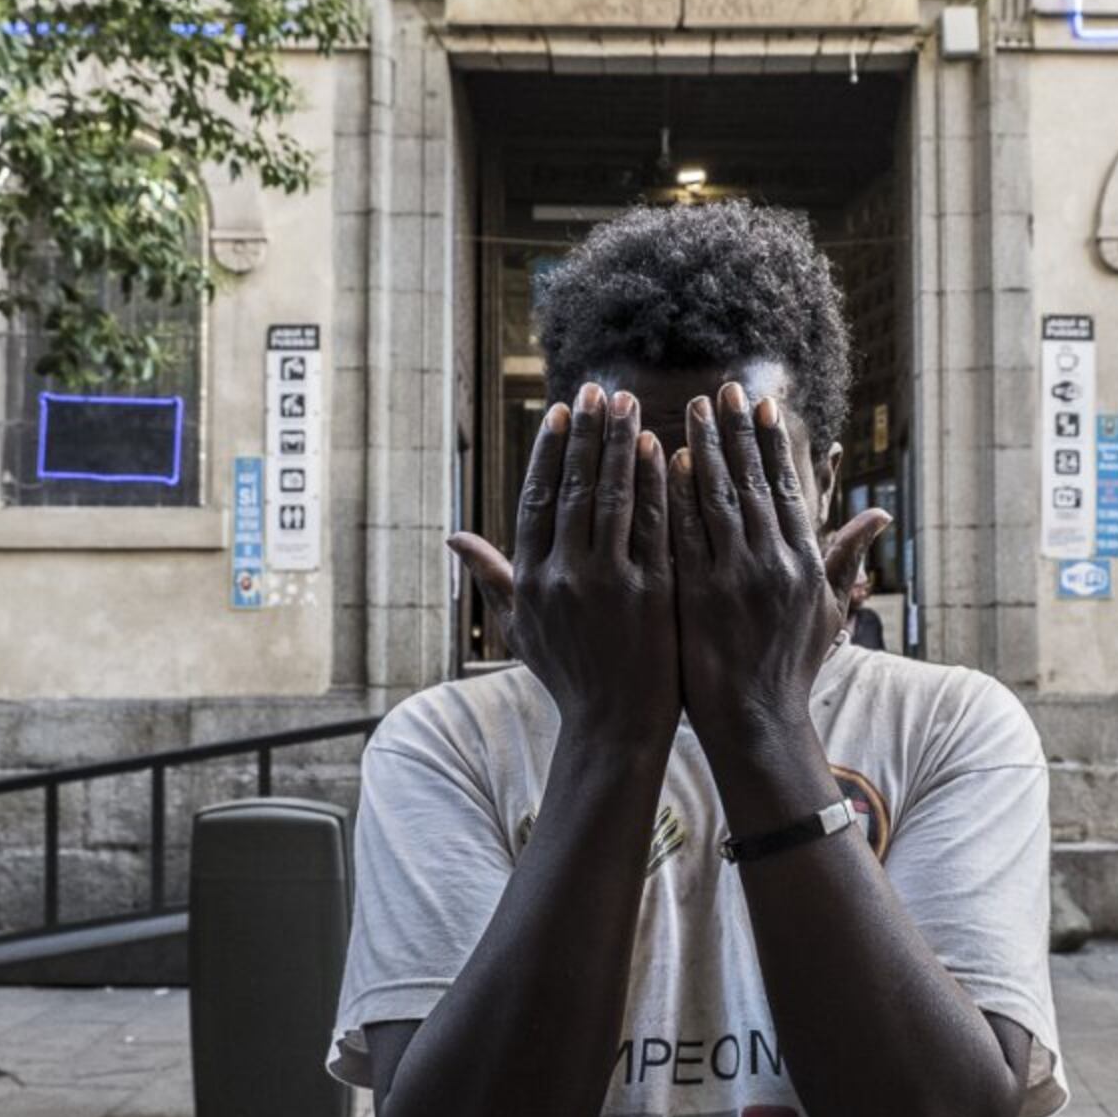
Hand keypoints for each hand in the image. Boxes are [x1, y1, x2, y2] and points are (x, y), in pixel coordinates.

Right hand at [448, 384, 678, 744]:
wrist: (615, 726)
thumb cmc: (568, 675)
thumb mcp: (521, 627)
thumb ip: (492, 576)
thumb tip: (453, 538)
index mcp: (532, 579)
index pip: (538, 498)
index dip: (550, 450)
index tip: (563, 410)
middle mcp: (566, 577)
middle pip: (575, 488)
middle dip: (588, 433)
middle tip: (600, 390)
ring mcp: (611, 584)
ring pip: (614, 498)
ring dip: (622, 445)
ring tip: (632, 404)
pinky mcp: (653, 594)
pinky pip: (654, 527)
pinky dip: (657, 485)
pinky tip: (665, 450)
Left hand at [667, 381, 889, 761]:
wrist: (755, 723)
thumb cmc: (790, 667)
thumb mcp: (829, 611)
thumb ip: (848, 558)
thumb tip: (880, 512)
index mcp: (805, 564)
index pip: (789, 488)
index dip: (775, 443)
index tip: (763, 405)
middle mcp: (774, 565)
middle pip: (754, 482)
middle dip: (737, 430)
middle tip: (722, 388)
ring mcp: (735, 579)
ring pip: (719, 498)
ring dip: (706, 448)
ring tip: (691, 409)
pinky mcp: (698, 596)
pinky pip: (685, 533)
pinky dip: (676, 494)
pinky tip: (666, 461)